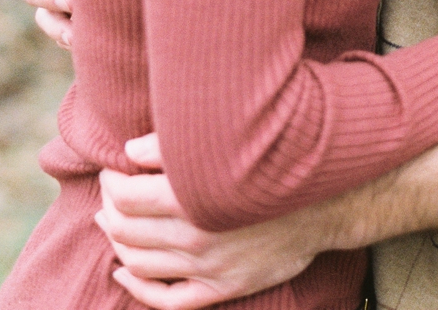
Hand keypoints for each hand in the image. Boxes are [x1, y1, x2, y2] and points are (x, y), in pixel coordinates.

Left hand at [97, 135, 320, 308]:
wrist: (327, 200)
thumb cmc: (277, 160)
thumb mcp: (231, 143)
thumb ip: (177, 144)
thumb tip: (129, 151)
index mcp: (194, 197)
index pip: (126, 196)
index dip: (111, 180)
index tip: (113, 166)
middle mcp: (196, 237)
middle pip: (126, 230)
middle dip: (110, 207)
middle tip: (111, 188)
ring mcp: (208, 268)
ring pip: (138, 264)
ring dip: (117, 242)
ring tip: (114, 219)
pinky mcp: (221, 288)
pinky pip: (165, 300)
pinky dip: (136, 287)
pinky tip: (123, 271)